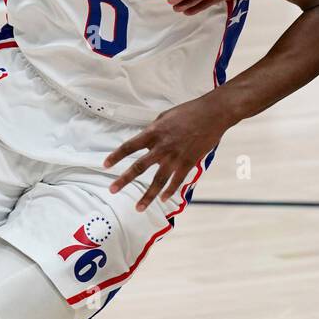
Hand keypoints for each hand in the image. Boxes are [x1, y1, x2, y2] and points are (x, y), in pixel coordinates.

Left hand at [103, 96, 234, 210]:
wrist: (213, 114)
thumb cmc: (189, 111)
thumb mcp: (165, 116)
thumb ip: (154, 130)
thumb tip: (147, 139)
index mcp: (154, 132)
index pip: (130, 146)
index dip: (116, 156)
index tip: (105, 165)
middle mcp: (162, 146)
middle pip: (139, 167)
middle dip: (123, 179)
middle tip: (112, 190)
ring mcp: (175, 157)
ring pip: (158, 180)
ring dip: (147, 196)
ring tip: (138, 207)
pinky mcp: (189, 163)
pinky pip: (177, 181)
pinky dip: (170, 191)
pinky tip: (163, 199)